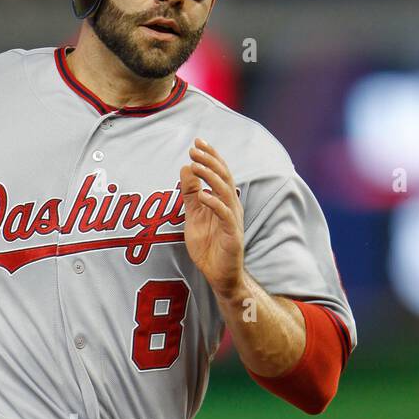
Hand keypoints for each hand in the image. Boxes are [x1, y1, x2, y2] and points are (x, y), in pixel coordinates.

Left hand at [179, 138, 244, 299]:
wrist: (219, 276)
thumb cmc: (208, 247)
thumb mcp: (193, 216)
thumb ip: (189, 194)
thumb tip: (185, 168)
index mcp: (224, 200)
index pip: (219, 173)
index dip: (210, 156)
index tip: (196, 142)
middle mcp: (232, 206)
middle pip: (224, 177)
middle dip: (210, 161)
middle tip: (194, 148)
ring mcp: (233, 220)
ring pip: (226, 192)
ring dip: (211, 177)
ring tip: (196, 165)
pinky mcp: (233, 235)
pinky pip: (224, 215)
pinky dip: (214, 203)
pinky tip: (202, 195)